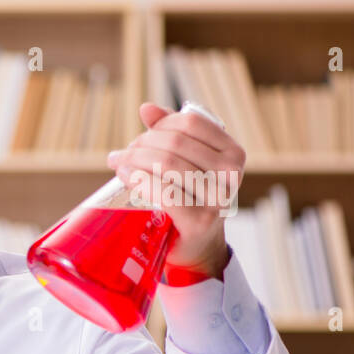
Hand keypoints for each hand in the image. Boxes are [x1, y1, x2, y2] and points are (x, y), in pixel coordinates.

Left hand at [107, 102, 245, 278]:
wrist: (197, 244)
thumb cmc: (190, 199)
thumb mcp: (188, 164)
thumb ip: (172, 135)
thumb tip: (146, 108)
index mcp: (233, 152)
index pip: (190, 123)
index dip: (160, 124)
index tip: (142, 136)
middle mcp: (231, 173)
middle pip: (174, 143)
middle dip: (141, 144)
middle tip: (123, 153)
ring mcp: (217, 198)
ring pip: (166, 164)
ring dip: (134, 160)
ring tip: (119, 163)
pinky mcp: (199, 220)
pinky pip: (163, 192)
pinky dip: (139, 180)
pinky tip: (125, 176)